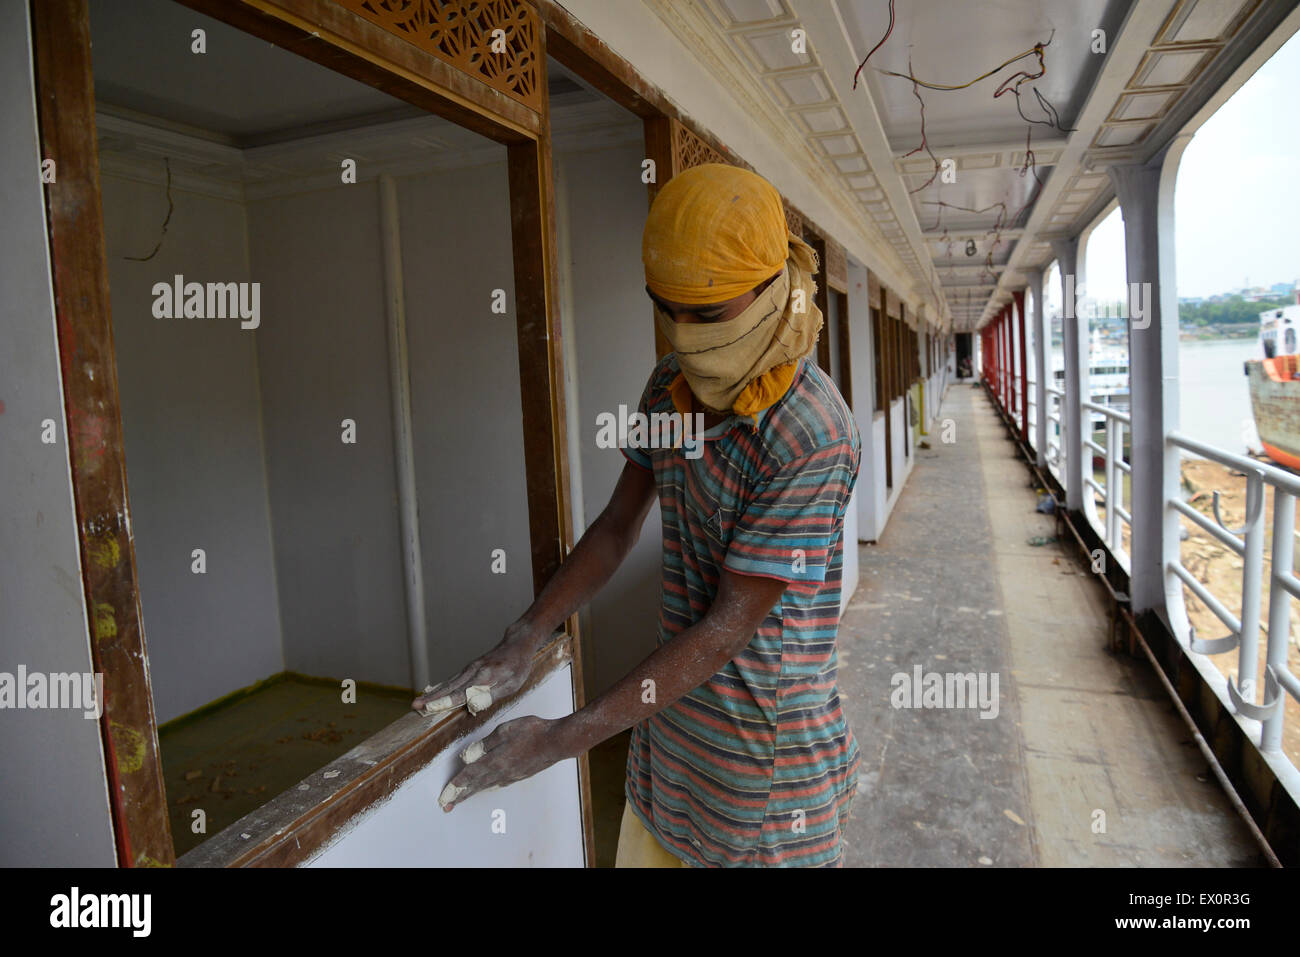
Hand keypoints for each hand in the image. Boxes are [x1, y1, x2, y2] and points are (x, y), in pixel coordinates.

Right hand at [410, 623, 543, 717]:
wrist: (516, 645)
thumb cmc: (517, 667)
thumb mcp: (512, 683)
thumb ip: (493, 694)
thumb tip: (472, 705)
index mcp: (485, 676)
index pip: (462, 692)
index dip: (445, 701)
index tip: (430, 707)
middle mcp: (473, 671)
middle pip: (449, 687)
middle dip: (431, 698)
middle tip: (414, 706)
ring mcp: (469, 669)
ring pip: (448, 683)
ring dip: (432, 693)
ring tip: (417, 702)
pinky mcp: (469, 669)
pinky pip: (452, 680)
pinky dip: (440, 687)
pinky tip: (432, 694)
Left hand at [437, 715, 569, 811]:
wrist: (557, 742)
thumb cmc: (533, 731)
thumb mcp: (505, 730)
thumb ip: (485, 744)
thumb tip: (469, 756)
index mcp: (495, 761)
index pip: (469, 776)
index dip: (455, 787)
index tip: (443, 797)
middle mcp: (501, 772)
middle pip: (475, 786)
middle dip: (459, 796)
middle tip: (446, 807)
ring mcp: (511, 775)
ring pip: (486, 786)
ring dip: (471, 794)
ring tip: (461, 800)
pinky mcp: (519, 775)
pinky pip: (497, 784)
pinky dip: (486, 787)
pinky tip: (486, 788)